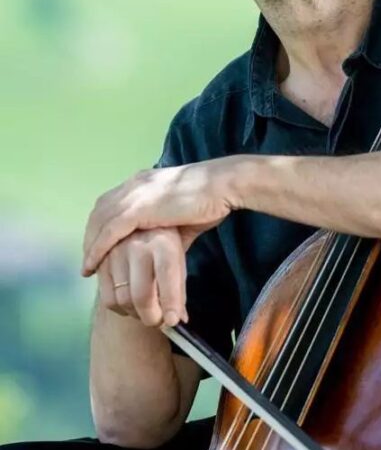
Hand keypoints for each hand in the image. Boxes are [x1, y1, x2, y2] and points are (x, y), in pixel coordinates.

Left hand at [82, 158, 238, 275]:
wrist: (222, 186)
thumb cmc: (211, 199)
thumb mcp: (183, 216)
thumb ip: (168, 231)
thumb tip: (167, 251)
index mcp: (144, 181)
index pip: (112, 203)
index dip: (102, 225)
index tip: (99, 245)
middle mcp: (134, 184)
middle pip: (100, 212)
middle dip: (91, 236)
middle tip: (90, 260)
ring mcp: (134, 195)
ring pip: (100, 222)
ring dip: (90, 245)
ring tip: (88, 267)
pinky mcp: (138, 208)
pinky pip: (109, 232)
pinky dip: (97, 250)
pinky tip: (92, 266)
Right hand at [97, 227, 188, 326]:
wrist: (137, 220)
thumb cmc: (164, 245)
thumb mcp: (178, 260)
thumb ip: (179, 290)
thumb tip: (177, 321)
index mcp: (163, 242)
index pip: (167, 274)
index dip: (170, 302)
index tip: (173, 322)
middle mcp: (138, 246)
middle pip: (141, 294)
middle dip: (151, 317)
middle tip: (158, 322)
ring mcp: (116, 253)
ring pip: (122, 300)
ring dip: (136, 314)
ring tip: (147, 312)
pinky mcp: (100, 262)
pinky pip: (107, 299)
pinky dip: (121, 310)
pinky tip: (131, 306)